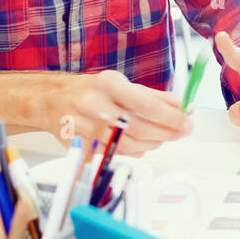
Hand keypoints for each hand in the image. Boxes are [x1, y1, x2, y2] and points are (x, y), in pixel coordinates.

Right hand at [49, 68, 192, 155]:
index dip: (169, 116)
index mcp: (107, 84)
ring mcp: (84, 128)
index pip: (144, 104)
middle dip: (165, 133)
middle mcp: (93, 104)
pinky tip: (143, 145)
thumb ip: (154, 96)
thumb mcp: (123, 84)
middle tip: (182, 132)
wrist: (52, 100)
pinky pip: (116, 154)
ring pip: (127, 145)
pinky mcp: (80, 147)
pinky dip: (135, 152)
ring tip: (163, 138)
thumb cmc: (93, 91)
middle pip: (137, 128)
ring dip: (152, 144)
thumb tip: (182, 105)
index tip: (187, 122)